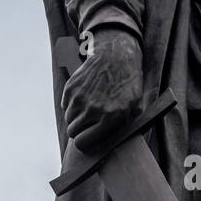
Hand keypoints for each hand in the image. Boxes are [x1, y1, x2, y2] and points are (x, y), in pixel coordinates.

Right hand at [60, 27, 142, 154]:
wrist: (116, 56)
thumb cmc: (128, 84)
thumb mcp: (135, 107)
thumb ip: (125, 128)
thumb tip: (114, 145)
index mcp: (110, 118)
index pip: (83, 143)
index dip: (85, 144)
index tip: (88, 140)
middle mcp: (92, 109)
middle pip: (72, 133)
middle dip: (79, 131)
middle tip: (89, 125)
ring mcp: (79, 98)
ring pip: (68, 120)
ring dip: (76, 118)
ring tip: (89, 109)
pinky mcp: (71, 88)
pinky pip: (65, 106)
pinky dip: (72, 105)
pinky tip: (85, 97)